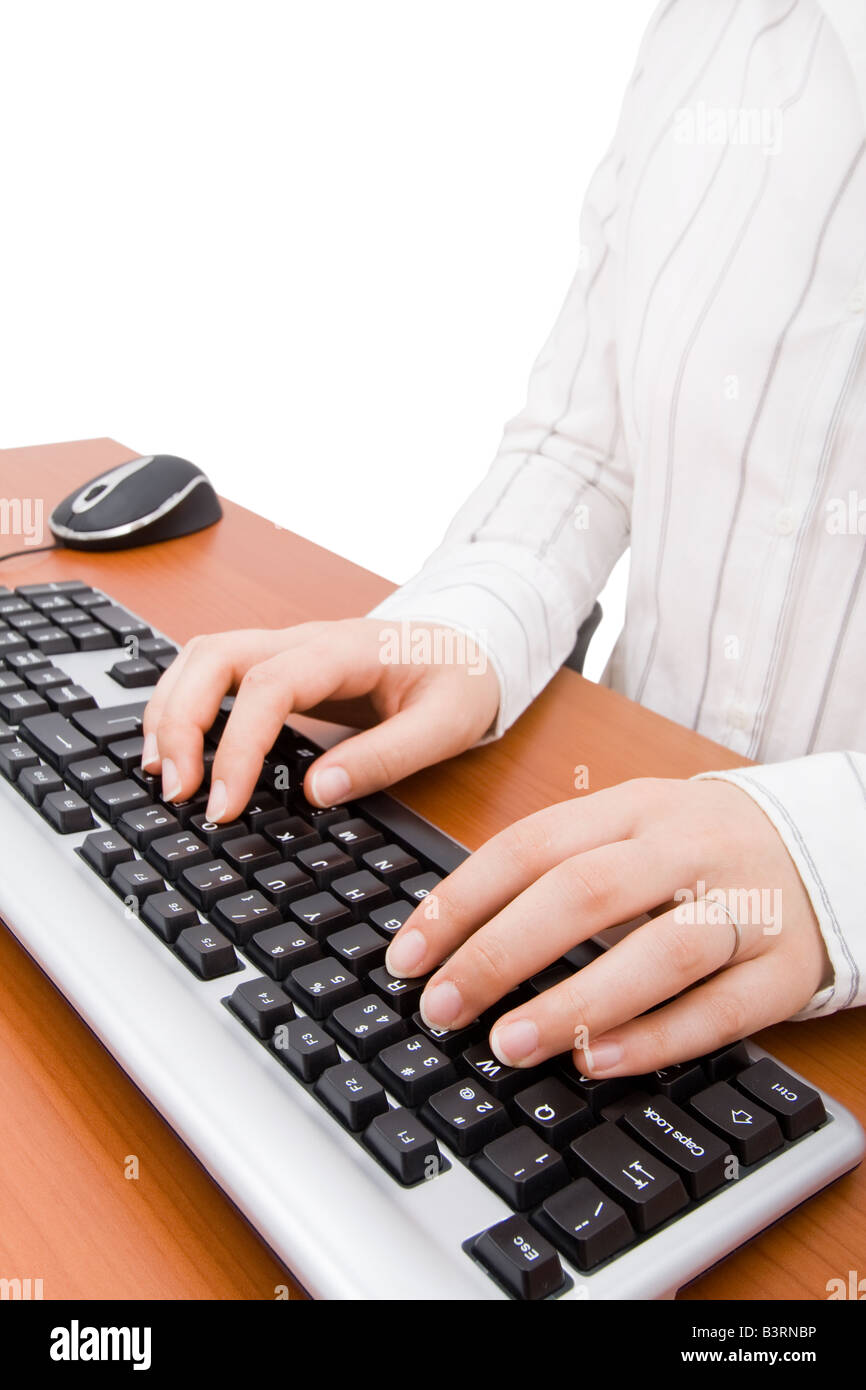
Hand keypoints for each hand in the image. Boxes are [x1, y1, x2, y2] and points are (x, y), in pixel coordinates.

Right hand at [141, 618, 499, 820]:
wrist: (471, 647)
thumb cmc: (461, 680)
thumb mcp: (446, 725)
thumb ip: (386, 758)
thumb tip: (316, 793)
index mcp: (346, 650)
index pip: (268, 686)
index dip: (236, 746)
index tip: (223, 804)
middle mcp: (305, 640)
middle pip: (214, 655)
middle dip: (179, 720)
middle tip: (174, 790)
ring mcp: (287, 649)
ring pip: (203, 658)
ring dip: (171, 709)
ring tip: (161, 773)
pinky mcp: (279, 667)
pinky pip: (214, 673)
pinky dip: (184, 705)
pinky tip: (179, 750)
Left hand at [385, 778, 830, 1075]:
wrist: (821, 849)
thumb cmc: (694, 851)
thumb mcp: (628, 830)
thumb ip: (555, 869)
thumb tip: (452, 936)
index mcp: (635, 807)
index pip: (532, 845)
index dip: (461, 902)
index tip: (407, 956)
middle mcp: (688, 849)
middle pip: (586, 893)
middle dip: (500, 953)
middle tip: (442, 1006)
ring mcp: (744, 906)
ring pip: (659, 953)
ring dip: (575, 1002)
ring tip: (507, 1044)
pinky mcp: (783, 969)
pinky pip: (720, 1010)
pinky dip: (655, 1039)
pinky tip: (597, 1061)